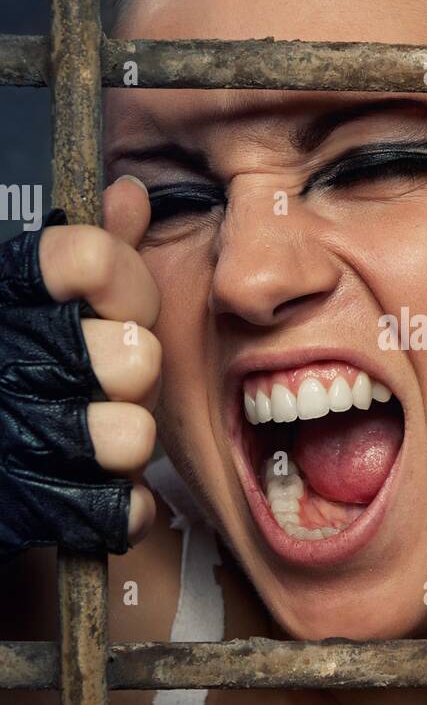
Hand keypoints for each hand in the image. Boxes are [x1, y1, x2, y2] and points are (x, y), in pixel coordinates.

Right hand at [0, 176, 160, 559]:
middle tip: (116, 375)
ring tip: (104, 436)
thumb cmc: (18, 371)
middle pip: (134, 359)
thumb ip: (89, 251)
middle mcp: (7, 363)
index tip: (114, 297)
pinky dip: (121, 505)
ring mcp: (16, 439)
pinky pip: (116, 508)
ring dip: (128, 438)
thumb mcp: (36, 301)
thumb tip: (129, 195)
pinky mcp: (28, 509)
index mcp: (9, 298)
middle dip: (136, 368)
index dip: (122, 280)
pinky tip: (101, 489)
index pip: (89, 261)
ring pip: (131, 436)